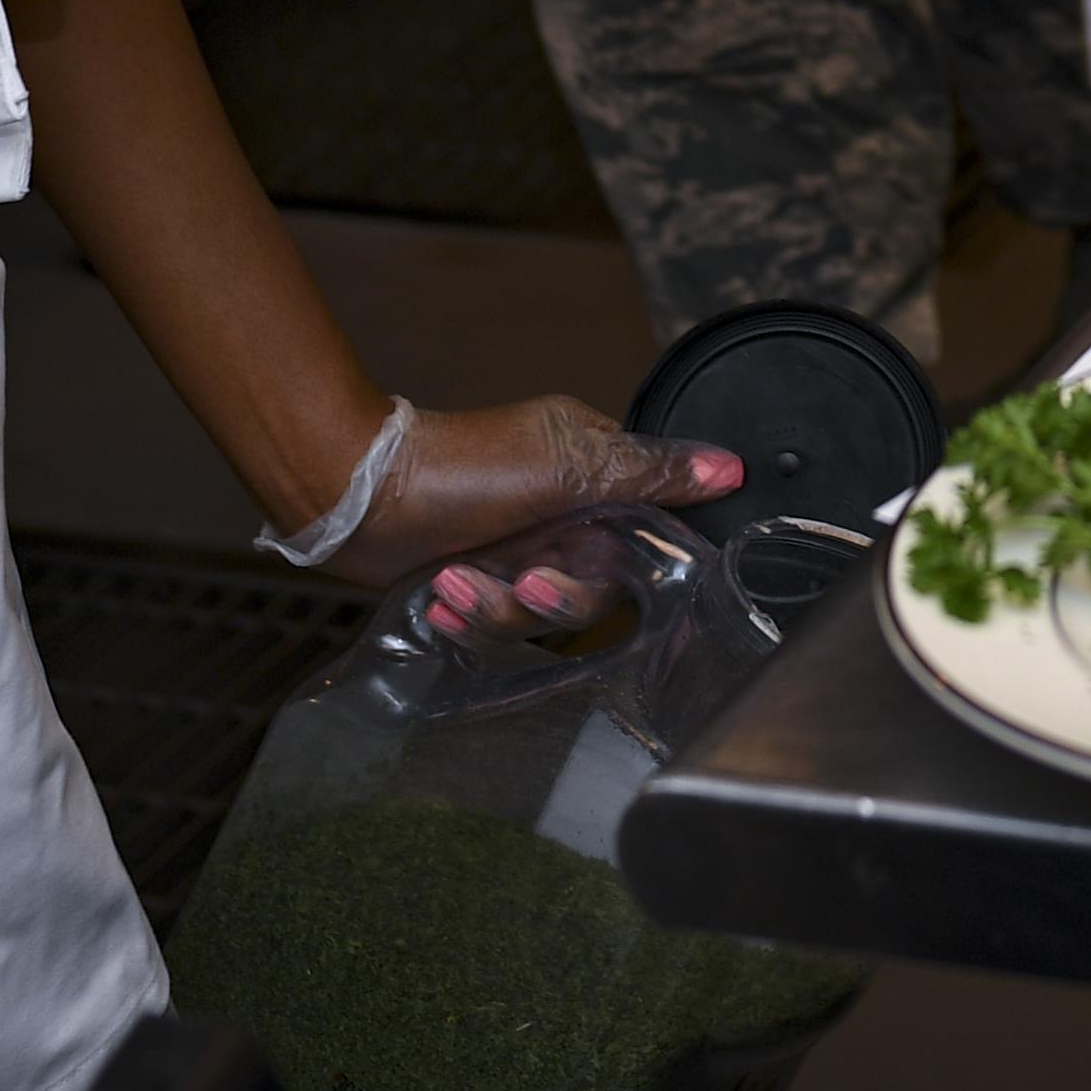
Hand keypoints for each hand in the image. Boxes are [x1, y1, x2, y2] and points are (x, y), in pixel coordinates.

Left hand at [315, 394, 739, 594]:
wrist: (360, 497)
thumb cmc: (462, 468)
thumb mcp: (572, 465)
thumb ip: (653, 473)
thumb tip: (731, 467)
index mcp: (594, 471)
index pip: (648, 532)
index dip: (633, 563)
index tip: (602, 568)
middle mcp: (561, 514)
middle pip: (595, 590)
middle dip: (551, 598)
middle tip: (520, 582)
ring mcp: (518, 548)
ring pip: (541, 617)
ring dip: (494, 608)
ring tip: (455, 582)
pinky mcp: (478, 578)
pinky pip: (496, 624)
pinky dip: (467, 615)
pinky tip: (442, 597)